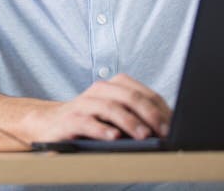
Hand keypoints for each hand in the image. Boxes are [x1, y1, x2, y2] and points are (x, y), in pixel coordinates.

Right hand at [24, 73, 170, 141]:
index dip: (159, 109)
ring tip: (144, 136)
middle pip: (128, 96)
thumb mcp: (114, 116)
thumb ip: (135, 117)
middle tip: (163, 131)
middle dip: (149, 114)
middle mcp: (98, 91)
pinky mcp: (69, 119)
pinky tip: (113, 137)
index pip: (142, 93)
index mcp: (112, 87)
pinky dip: (101, 129)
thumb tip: (166, 129)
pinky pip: (86, 121)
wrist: (50, 124)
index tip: (173, 127)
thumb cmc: (89, 122)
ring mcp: (82, 104)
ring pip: (109, 107)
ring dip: (129, 121)